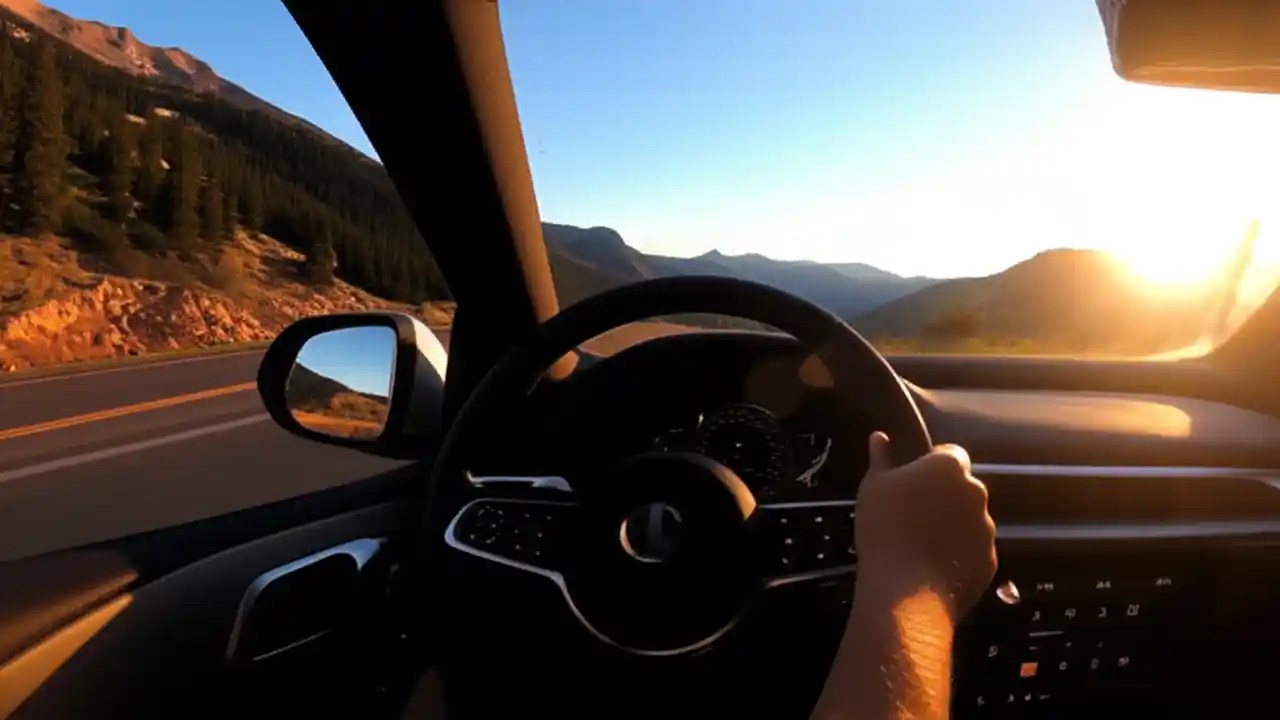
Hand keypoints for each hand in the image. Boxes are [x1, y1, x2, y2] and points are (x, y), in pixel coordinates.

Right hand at [854, 432, 996, 620]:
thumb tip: (880, 437)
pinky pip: (974, 550)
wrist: (907, 591)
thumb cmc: (885, 529)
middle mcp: (976, 492)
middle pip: (962, 486)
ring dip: (952, 524)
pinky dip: (959, 554)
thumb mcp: (873, 487)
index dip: (930, 464)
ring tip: (921, 544)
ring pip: (969, 519)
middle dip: (943, 495)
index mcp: (948, 467)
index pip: (949, 452)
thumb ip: (881, 458)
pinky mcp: (990, 561)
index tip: (911, 480)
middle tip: (913, 513)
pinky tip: (932, 566)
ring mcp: (987, 528)